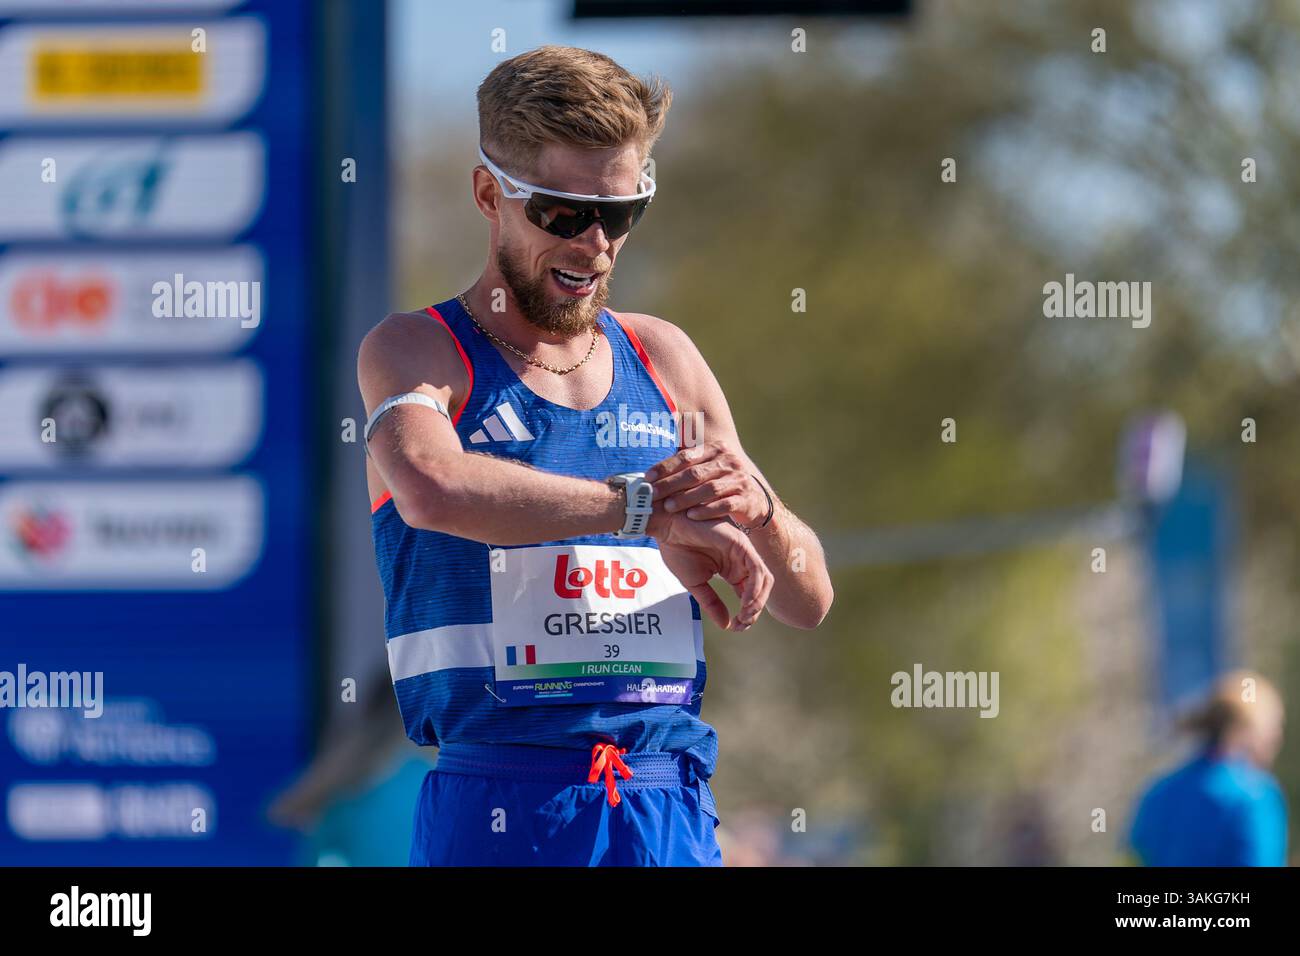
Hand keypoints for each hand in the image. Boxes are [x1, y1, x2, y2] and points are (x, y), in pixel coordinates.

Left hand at [645, 440, 767, 530]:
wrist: (754, 501)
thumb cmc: (721, 482)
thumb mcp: (707, 466)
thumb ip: (686, 459)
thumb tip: (655, 446)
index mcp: (717, 449)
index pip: (687, 456)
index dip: (665, 467)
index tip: (647, 478)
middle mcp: (729, 461)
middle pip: (695, 473)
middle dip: (671, 484)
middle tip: (652, 494)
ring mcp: (739, 480)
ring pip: (709, 489)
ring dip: (686, 498)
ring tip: (668, 507)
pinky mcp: (746, 499)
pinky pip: (725, 504)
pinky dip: (707, 510)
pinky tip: (691, 516)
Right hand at [649, 510, 772, 630]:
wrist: (667, 528)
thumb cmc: (678, 549)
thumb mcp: (695, 584)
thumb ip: (712, 603)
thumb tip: (726, 625)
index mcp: (731, 569)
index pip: (749, 594)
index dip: (747, 614)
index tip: (735, 627)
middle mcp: (740, 561)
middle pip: (761, 589)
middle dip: (755, 610)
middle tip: (741, 623)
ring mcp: (742, 552)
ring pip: (764, 579)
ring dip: (757, 601)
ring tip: (744, 615)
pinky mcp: (741, 544)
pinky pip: (757, 568)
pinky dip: (755, 587)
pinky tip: (745, 601)